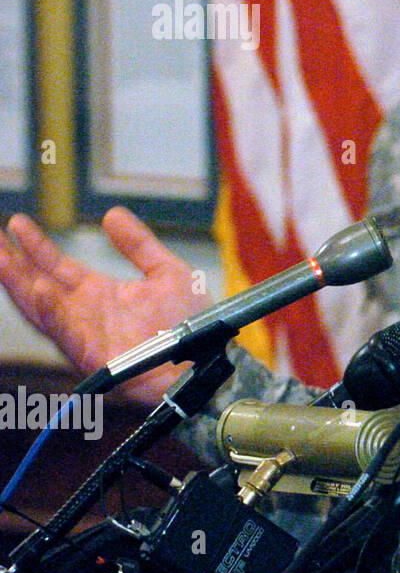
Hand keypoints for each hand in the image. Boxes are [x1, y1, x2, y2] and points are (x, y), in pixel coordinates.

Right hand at [0, 207, 211, 405]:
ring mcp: (85, 334)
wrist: (206, 358)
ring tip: (1, 260)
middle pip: (38, 285)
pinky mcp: (93, 355)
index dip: (36, 246)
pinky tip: (39, 291)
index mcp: (101, 294)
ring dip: (18, 286)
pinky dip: (52, 312)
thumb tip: (112, 214)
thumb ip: (139, 245)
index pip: (58, 267)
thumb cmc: (190, 323)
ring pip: (41, 309)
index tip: (16, 223)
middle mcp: (86, 313)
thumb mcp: (167, 272)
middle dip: (12, 264)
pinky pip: (66, 333)